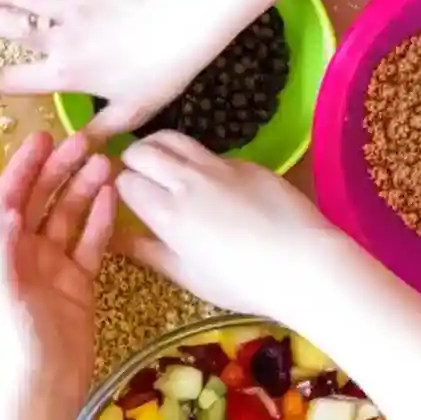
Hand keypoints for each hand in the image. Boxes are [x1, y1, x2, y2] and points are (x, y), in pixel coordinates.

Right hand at [0, 0, 226, 136]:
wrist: (188, 20)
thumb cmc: (164, 70)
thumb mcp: (132, 111)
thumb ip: (99, 130)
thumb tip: (78, 150)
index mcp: (66, 74)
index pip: (18, 79)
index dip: (5, 82)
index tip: (1, 82)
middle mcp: (60, 39)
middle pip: (10, 28)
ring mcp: (71, 5)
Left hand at [0, 132, 116, 419]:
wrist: (46, 388)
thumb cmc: (17, 342)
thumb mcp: (2, 291)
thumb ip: (4, 247)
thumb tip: (9, 207)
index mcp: (0, 251)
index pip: (10, 198)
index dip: (23, 167)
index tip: (42, 138)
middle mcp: (25, 253)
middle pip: (42, 201)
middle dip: (59, 170)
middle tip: (84, 141)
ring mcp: (54, 267)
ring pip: (69, 217)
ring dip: (84, 189)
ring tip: (106, 162)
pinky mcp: (80, 283)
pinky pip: (90, 243)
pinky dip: (100, 219)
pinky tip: (113, 196)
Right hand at [113, 131, 346, 319]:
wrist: (306, 264)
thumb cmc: (243, 282)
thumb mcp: (187, 275)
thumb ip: (147, 250)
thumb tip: (113, 236)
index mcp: (167, 212)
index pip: (124, 181)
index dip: (118, 187)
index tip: (122, 198)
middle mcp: (186, 180)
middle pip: (141, 150)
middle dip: (130, 160)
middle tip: (135, 176)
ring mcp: (217, 166)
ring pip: (171, 137)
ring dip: (156, 147)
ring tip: (160, 164)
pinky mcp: (244, 162)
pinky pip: (207, 151)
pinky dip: (195, 159)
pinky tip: (209, 182)